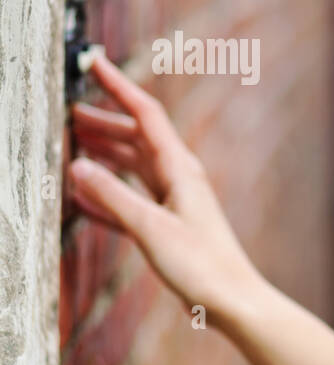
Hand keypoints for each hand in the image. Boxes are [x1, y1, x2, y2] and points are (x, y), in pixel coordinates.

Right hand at [67, 54, 263, 325]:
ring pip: (133, 168)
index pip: (145, 114)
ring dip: (105, 155)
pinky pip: (131, 201)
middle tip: (69, 113)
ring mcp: (174, 202)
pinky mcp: (169, 226)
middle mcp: (179, 179)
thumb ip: (113, 197)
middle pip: (137, 139)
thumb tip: (78, 166)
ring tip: (73, 146)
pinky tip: (84, 198)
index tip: (94, 62)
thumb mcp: (151, 228)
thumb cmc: (203, 266)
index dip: (118, 86)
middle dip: (104, 123)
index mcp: (180, 169)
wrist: (234, 302)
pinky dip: (107, 194)